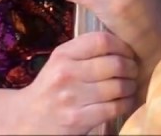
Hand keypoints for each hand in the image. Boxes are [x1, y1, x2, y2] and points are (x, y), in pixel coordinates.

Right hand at [16, 32, 136, 134]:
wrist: (26, 119)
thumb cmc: (51, 87)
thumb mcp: (60, 62)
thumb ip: (84, 51)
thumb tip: (122, 44)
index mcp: (63, 55)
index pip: (102, 41)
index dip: (122, 46)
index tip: (128, 53)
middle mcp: (66, 73)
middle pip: (115, 64)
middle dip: (131, 68)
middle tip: (133, 71)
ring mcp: (72, 97)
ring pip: (118, 86)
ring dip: (130, 87)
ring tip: (129, 87)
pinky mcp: (78, 119)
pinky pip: (115, 107)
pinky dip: (126, 104)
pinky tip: (125, 101)